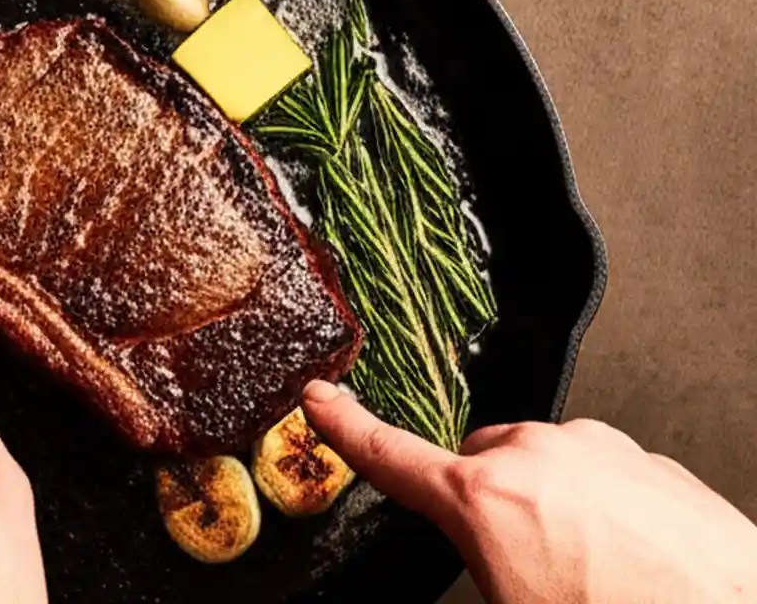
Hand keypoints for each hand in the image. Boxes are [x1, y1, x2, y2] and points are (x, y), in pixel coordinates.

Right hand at [301, 381, 756, 603]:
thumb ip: (470, 570)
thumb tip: (470, 564)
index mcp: (485, 501)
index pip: (391, 455)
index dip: (344, 426)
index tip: (320, 398)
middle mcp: (537, 457)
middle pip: (476, 465)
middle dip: (480, 501)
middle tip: (511, 564)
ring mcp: (599, 452)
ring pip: (541, 466)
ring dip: (542, 504)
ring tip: (579, 572)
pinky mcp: (650, 462)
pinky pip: (598, 474)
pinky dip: (596, 507)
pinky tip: (622, 561)